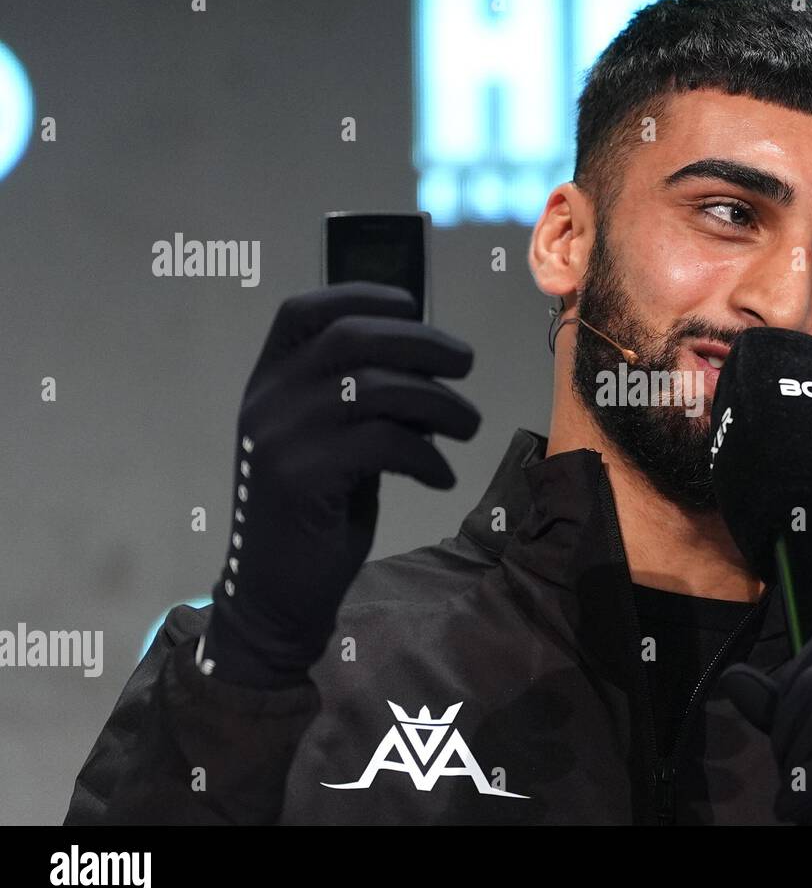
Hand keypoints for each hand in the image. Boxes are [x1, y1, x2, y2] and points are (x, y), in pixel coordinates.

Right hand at [200, 282, 479, 687]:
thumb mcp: (335, 441)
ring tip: (468, 426)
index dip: (362, 295)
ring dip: (439, 402)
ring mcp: (278, 437)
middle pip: (353, 337)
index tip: (413, 306)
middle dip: (421, 342)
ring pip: (377, 387)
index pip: (304, 310)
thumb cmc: (317, 512)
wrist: (276, 593)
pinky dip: (427, 455)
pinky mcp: (301, 478)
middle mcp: (266, 399)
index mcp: (267, 381)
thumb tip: (431, 356)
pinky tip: (441, 475)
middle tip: (466, 364)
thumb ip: (362, 398)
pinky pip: (384, 442)